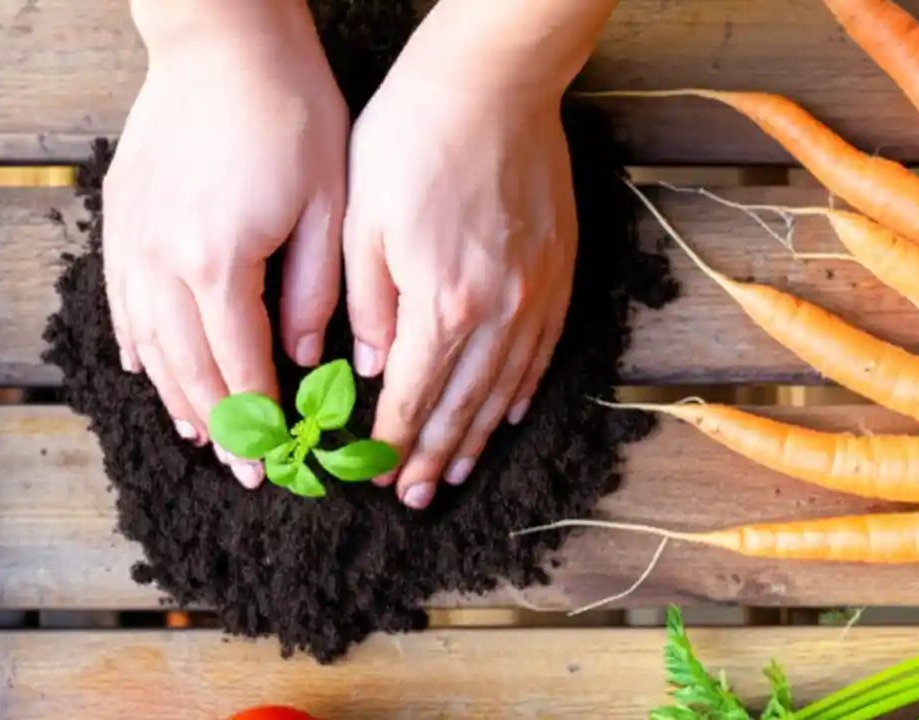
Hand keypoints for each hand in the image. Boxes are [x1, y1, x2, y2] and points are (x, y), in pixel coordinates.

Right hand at [103, 2, 346, 487]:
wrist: (221, 40)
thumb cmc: (287, 111)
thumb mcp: (328, 205)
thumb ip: (316, 292)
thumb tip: (310, 360)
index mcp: (219, 263)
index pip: (240, 366)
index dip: (261, 421)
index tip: (279, 458)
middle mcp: (163, 264)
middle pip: (188, 369)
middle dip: (221, 427)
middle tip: (244, 467)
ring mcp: (132, 243)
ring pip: (148, 346)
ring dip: (175, 397)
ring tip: (201, 435)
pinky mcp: (119, 221)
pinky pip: (121, 303)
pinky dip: (136, 346)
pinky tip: (146, 370)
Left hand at [343, 28, 579, 509]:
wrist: (491, 83)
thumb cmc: (412, 140)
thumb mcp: (363, 223)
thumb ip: (364, 305)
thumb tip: (365, 367)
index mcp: (441, 303)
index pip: (411, 395)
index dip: (391, 442)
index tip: (377, 475)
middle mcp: (496, 311)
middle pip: (460, 404)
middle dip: (432, 455)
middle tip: (414, 496)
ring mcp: (534, 292)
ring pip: (504, 386)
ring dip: (476, 436)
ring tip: (454, 472)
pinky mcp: (556, 270)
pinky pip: (541, 349)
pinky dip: (521, 390)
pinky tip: (507, 414)